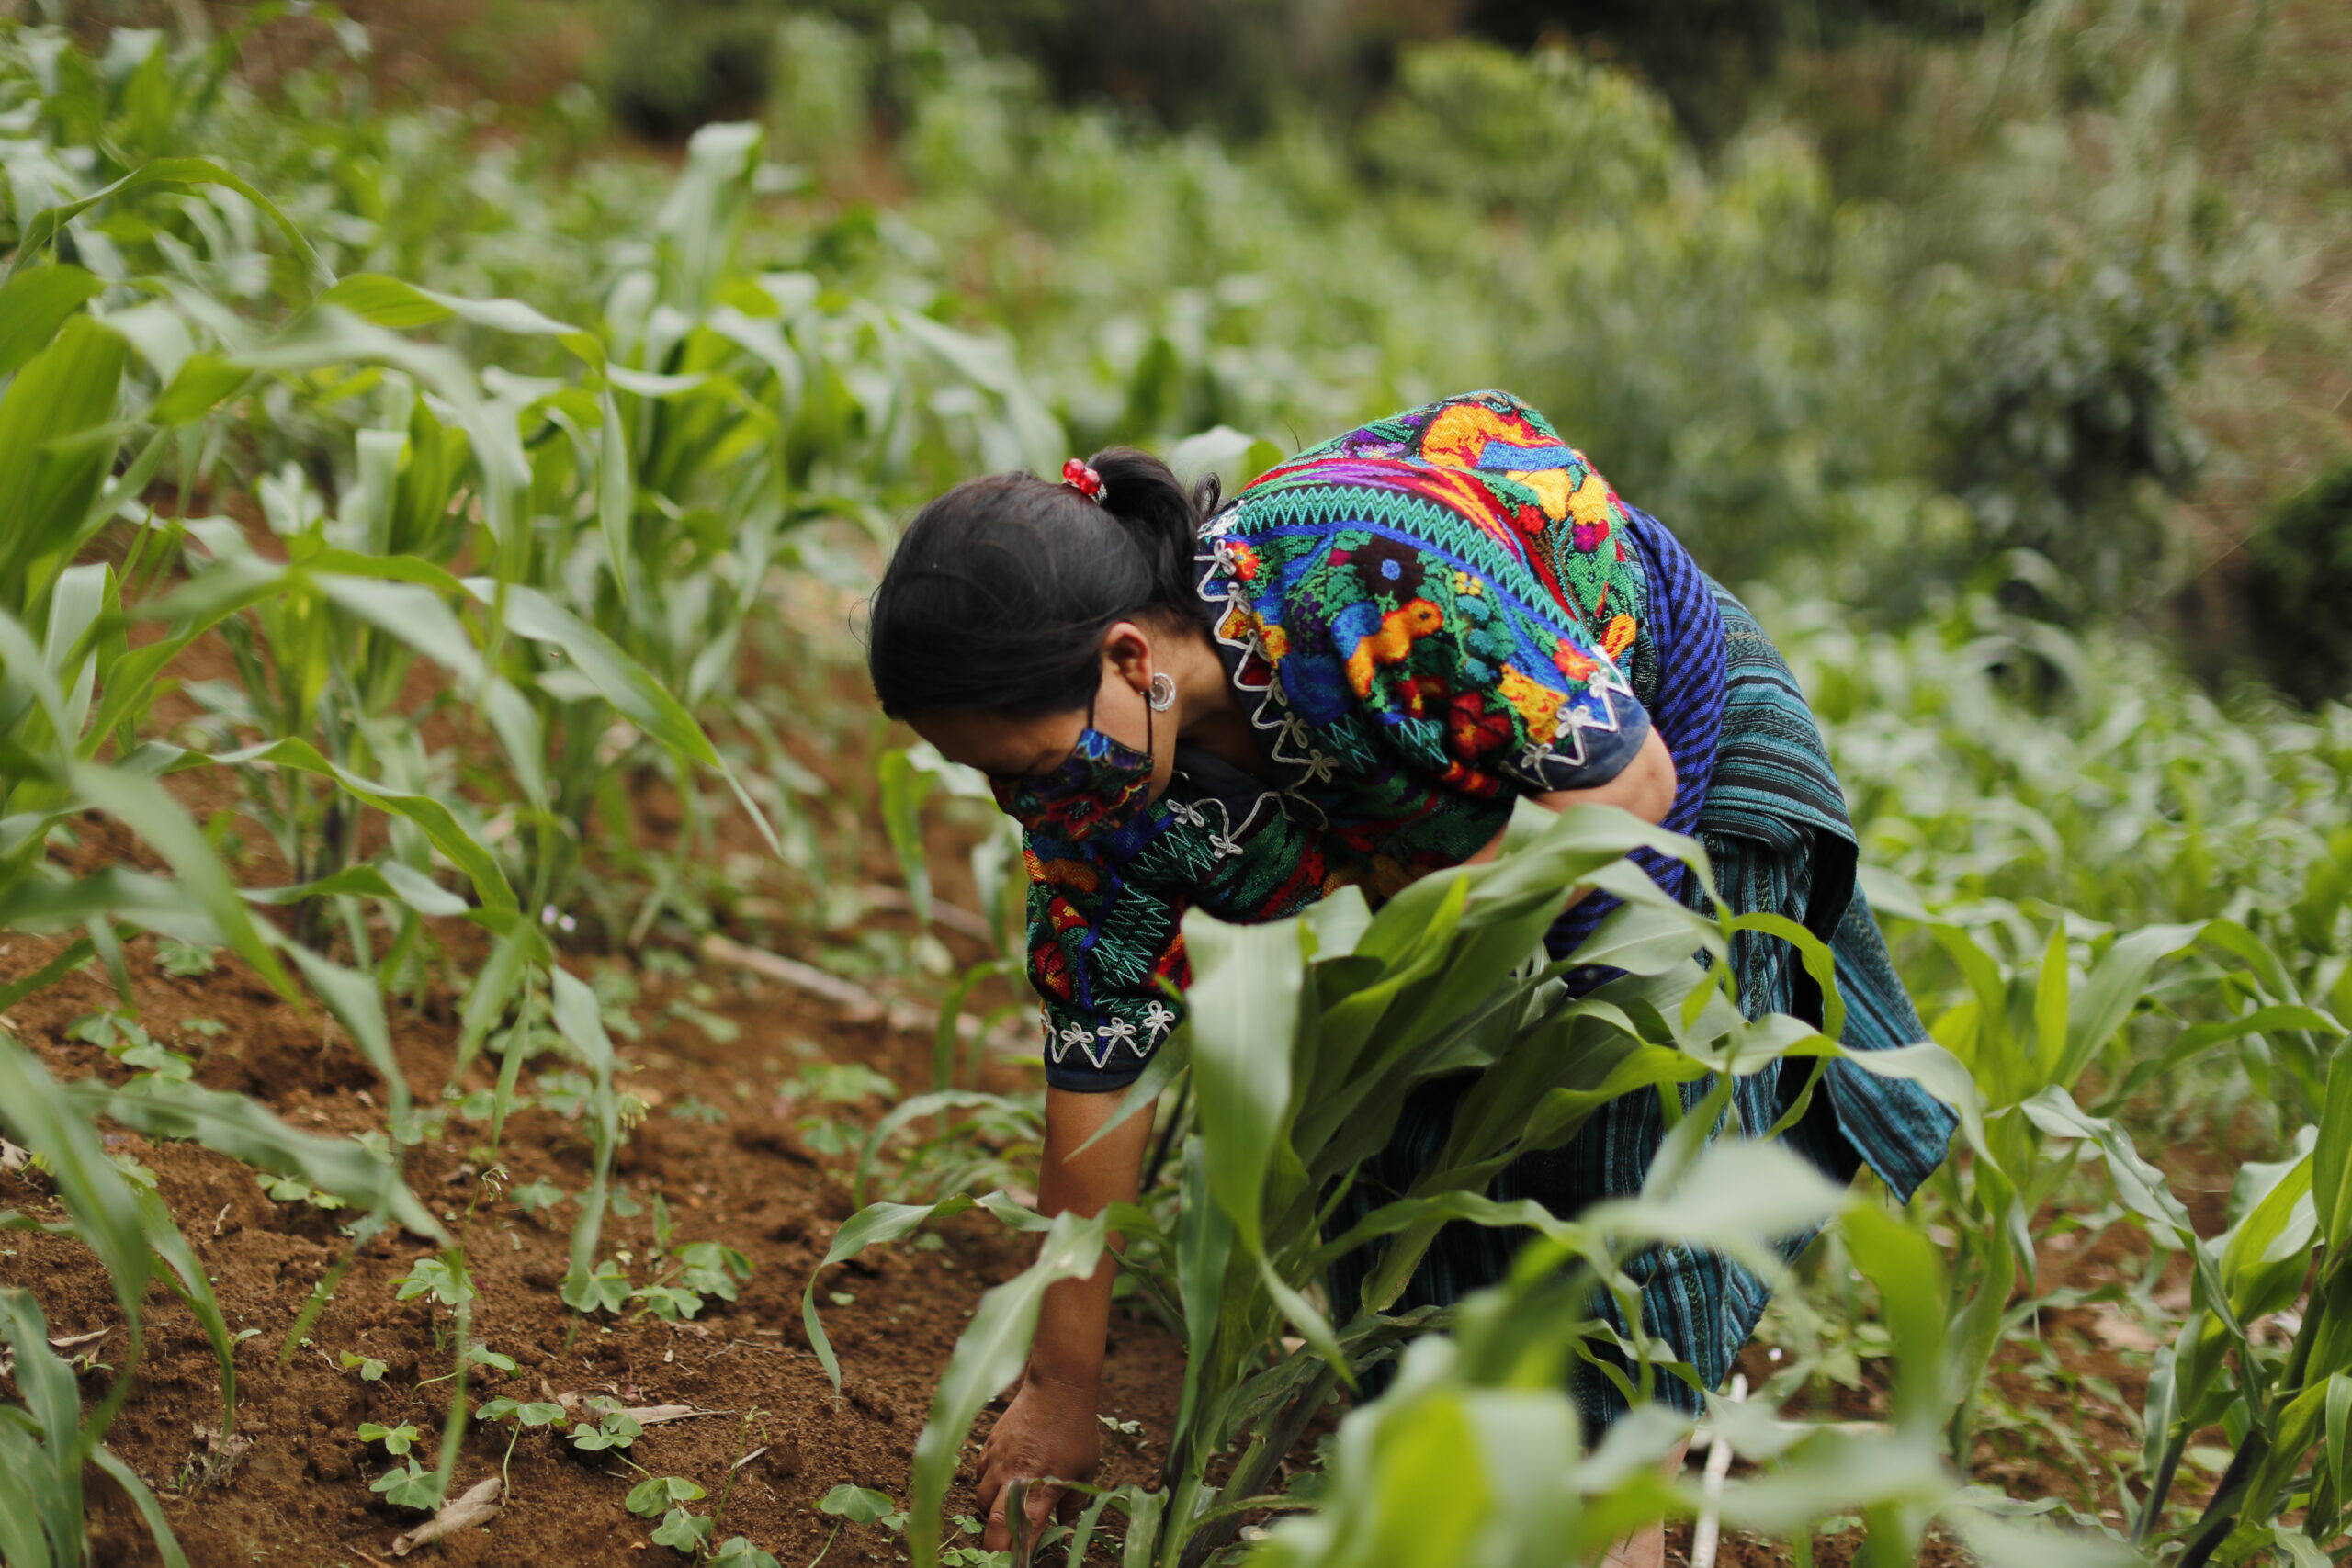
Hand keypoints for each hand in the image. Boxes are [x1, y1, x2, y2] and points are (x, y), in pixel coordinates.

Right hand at [974, 1368, 1100, 1552]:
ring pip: (981, 1501)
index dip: (1019, 1557)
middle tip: (1001, 1556)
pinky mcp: (989, 1446)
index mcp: (1040, 1489)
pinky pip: (979, 1476)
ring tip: (1006, 1512)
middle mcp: (1013, 1479)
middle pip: (992, 1527)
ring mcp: (997, 1462)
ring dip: (991, 1513)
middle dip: (994, 1548)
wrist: (1058, 1386)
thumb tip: (1064, 1525)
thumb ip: (1073, 1502)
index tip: (1019, 1565)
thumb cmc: (1076, 1430)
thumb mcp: (1085, 1470)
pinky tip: (1002, 1481)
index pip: (1024, 1536)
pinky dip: (986, 1485)